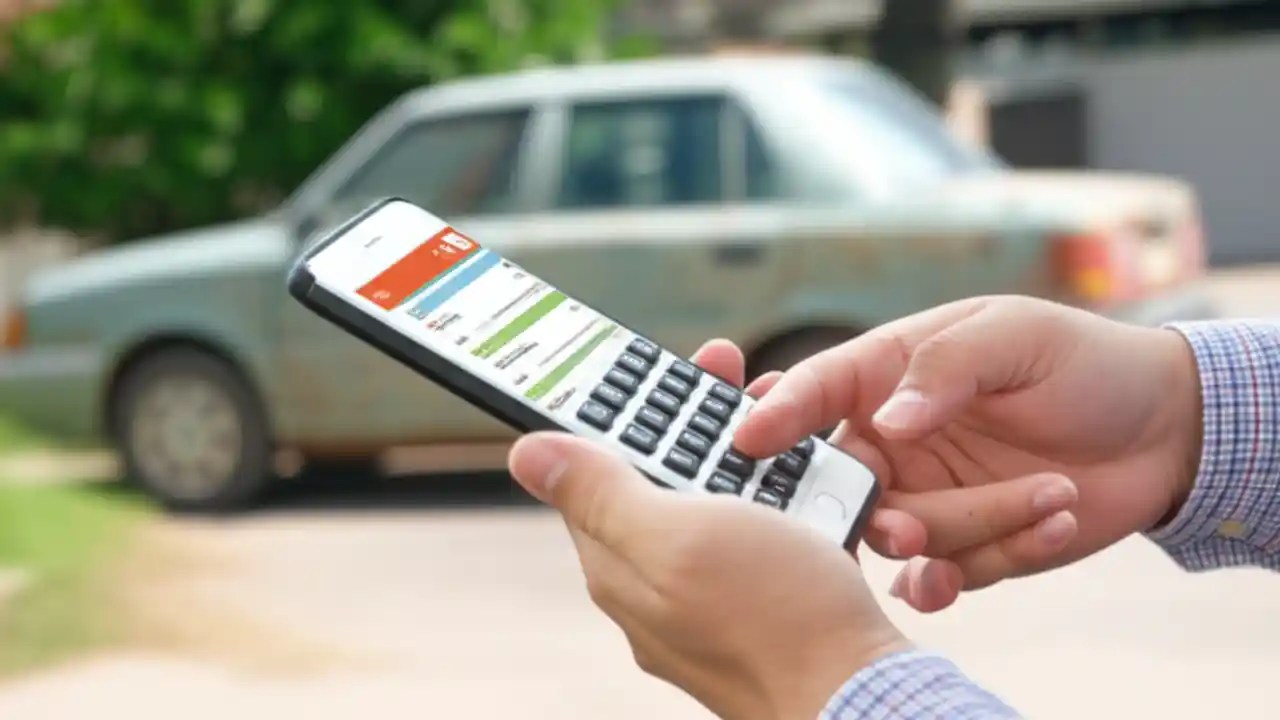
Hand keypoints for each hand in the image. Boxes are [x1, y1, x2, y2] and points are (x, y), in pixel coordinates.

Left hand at [507, 341, 908, 719]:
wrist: (863, 699)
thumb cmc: (775, 617)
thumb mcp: (678, 537)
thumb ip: (601, 494)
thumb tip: (524, 454)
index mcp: (621, 568)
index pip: (594, 475)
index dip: (621, 414)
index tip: (656, 369)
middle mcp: (658, 589)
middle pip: (659, 484)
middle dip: (690, 427)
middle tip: (730, 379)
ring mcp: (712, 604)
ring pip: (717, 507)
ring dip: (745, 460)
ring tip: (783, 430)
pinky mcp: (765, 611)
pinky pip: (764, 540)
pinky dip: (784, 504)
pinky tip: (809, 488)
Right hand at [726, 296, 1202, 612]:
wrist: (1163, 426)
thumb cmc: (1080, 360)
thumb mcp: (1014, 336)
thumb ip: (946, 370)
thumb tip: (890, 422)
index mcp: (890, 374)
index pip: (815, 391)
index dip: (776, 414)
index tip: (746, 438)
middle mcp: (894, 440)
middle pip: (839, 486)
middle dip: (866, 512)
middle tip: (904, 527)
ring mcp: (926, 497)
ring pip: (899, 540)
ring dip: (965, 536)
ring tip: (1045, 500)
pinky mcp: (966, 546)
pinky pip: (948, 576)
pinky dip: (992, 566)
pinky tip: (1050, 527)